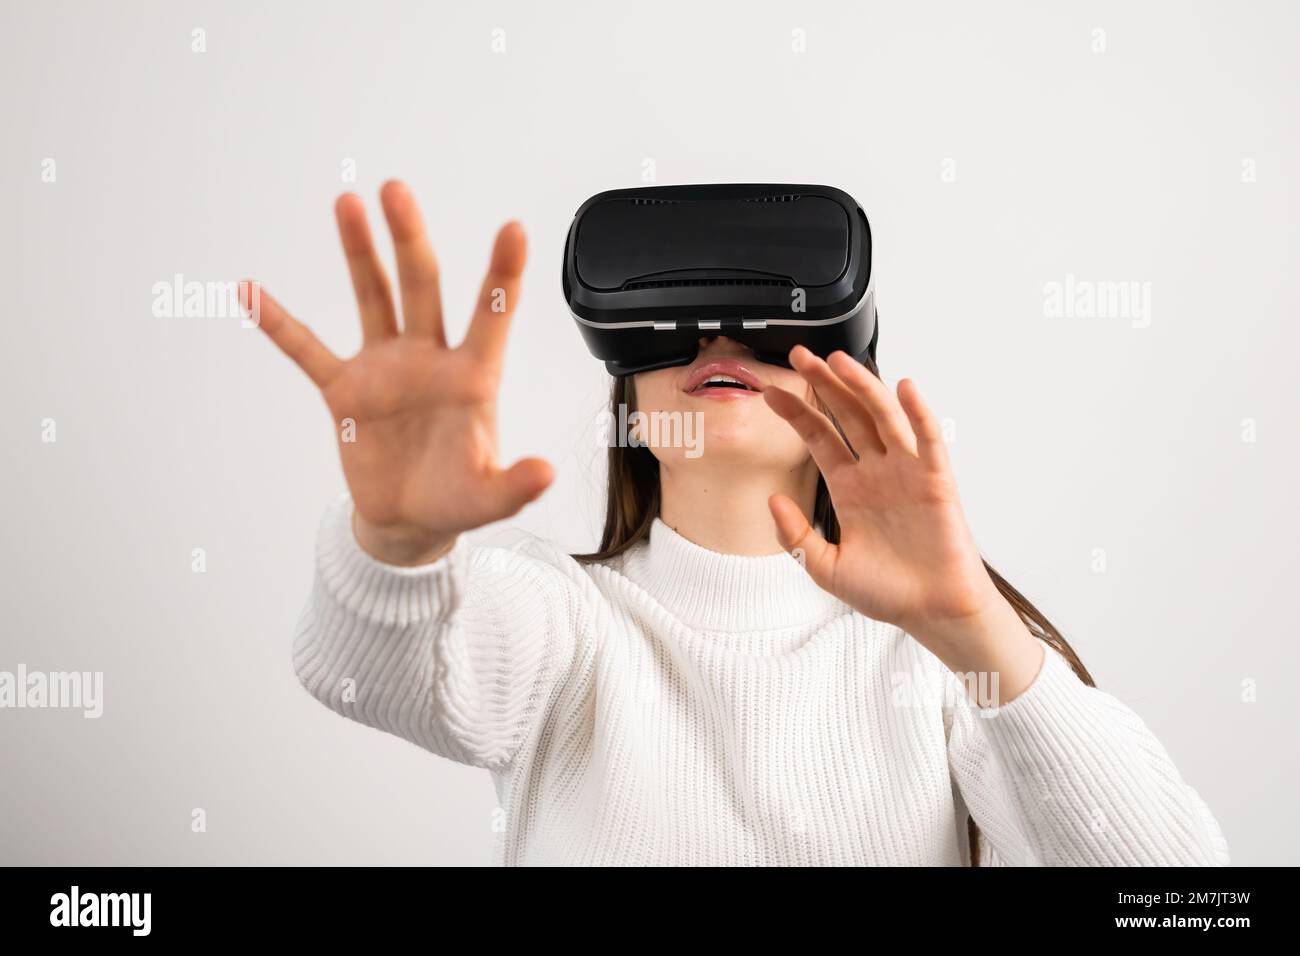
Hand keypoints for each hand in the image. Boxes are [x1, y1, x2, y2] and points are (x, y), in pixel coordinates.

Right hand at [242, 181, 552, 564]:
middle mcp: (429, 359)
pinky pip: (307, 350)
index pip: (491, 317)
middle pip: (422, 286)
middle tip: (395, 190)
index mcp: (472, 377)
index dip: (503, 274)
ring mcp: (384, 369)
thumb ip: (515, 486)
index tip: (514, 228)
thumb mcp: (489, 498)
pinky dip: (278, 324)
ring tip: (347, 202)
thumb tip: (547, 474)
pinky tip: (250, 291)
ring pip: (372, 298)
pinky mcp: (344, 391)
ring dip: (360, 253)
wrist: (410, 521)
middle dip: (409, 239)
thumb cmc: (457, 499)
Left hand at [763, 346, 1039, 683]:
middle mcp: (876, 472)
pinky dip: (918, 413)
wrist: (933, 613)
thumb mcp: (825, 568)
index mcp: (849, 488)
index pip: (818, 438)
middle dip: (824, 385)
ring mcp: (907, 472)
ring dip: (862, 387)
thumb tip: (771, 498)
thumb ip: (796, 536)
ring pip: (883, 418)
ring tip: (838, 361)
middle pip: (847, 416)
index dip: (796, 414)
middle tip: (800, 356)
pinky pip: (928, 440)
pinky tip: (905, 389)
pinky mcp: (937, 482)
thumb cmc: (887, 593)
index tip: (769, 393)